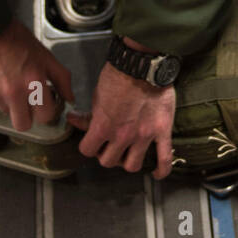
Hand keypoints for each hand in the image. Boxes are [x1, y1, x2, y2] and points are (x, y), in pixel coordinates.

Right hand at [0, 18, 74, 131]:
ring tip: (14, 84)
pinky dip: (0, 95)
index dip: (48, 111)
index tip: (48, 103)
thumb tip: (70, 98)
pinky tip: (2, 79)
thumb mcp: (46, 56)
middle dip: (29, 117)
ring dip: (13, 105)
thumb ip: (62, 79)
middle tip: (31, 103)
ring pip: (8, 113)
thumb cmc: (18, 41)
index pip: (45, 116)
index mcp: (33, 84)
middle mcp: (13, 93)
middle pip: (23, 125)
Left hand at [70, 39, 175, 176]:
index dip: (88, 146)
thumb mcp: (97, 94)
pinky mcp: (162, 131)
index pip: (87, 150)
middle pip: (108, 162)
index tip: (93, 142)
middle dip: (107, 154)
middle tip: (111, 145)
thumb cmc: (119, 75)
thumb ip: (88, 114)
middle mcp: (122, 136)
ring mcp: (144, 136)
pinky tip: (156, 173)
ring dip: (128, 161)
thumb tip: (73, 121)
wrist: (144, 64)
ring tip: (129, 153)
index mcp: (103, 126)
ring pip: (132, 166)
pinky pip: (164, 158)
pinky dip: (161, 170)